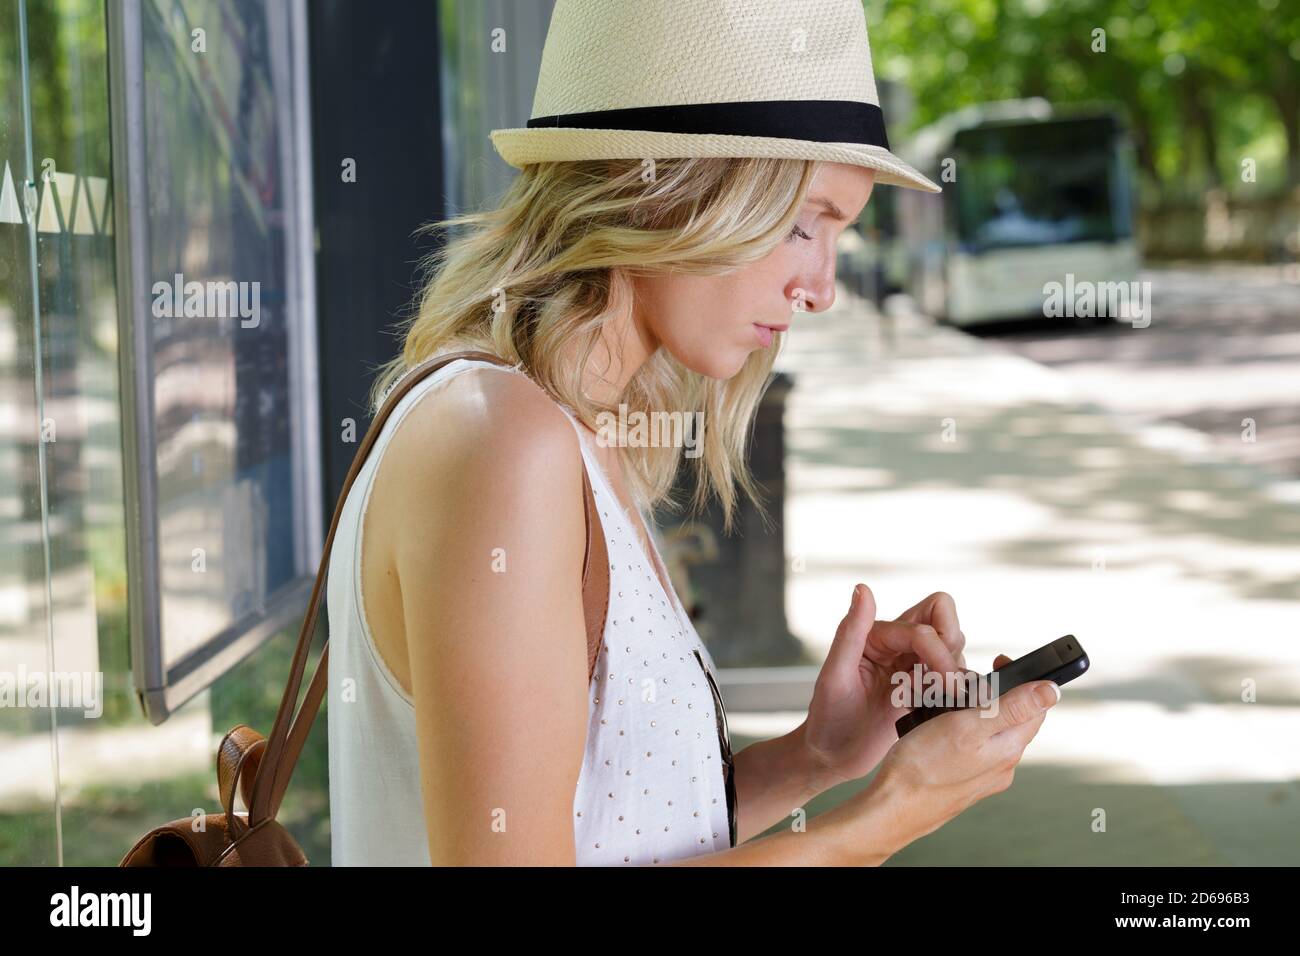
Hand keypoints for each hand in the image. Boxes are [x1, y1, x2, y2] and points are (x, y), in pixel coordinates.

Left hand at [798, 584, 969, 788]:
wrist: (833, 755)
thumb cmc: (827, 716)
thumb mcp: (834, 675)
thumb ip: (851, 630)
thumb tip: (862, 589)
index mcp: (877, 635)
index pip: (923, 628)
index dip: (938, 652)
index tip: (941, 684)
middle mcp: (898, 645)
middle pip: (944, 619)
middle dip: (951, 649)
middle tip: (943, 684)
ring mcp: (913, 666)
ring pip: (954, 648)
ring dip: (953, 673)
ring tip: (930, 701)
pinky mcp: (925, 689)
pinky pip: (955, 677)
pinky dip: (956, 691)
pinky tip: (936, 709)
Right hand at [856, 670, 1059, 856]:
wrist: (893, 807)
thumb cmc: (924, 767)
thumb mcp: (968, 727)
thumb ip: (1011, 709)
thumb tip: (1051, 691)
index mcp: (1008, 749)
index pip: (1035, 708)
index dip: (1024, 678)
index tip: (999, 661)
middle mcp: (1001, 764)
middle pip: (1011, 717)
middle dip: (991, 692)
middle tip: (961, 681)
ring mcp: (982, 775)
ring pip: (987, 730)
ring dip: (971, 709)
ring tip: (942, 700)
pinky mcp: (962, 780)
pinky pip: (969, 745)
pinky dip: (957, 728)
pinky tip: (935, 726)